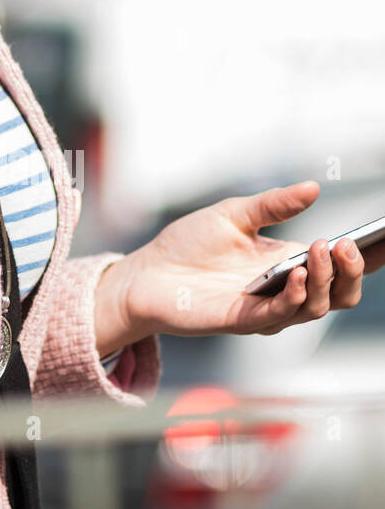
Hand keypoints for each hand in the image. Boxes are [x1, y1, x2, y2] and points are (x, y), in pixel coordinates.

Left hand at [117, 180, 384, 340]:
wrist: (148, 272)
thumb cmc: (189, 244)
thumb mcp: (233, 214)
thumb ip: (273, 205)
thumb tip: (313, 187)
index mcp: (289, 262)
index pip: (339, 265)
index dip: (367, 257)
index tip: (384, 238)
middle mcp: (286, 290)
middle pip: (340, 291)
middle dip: (351, 270)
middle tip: (345, 244)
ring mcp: (268, 308)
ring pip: (317, 306)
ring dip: (324, 278)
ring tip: (320, 248)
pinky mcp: (244, 321)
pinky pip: (281, 315)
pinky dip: (295, 296)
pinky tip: (296, 275)